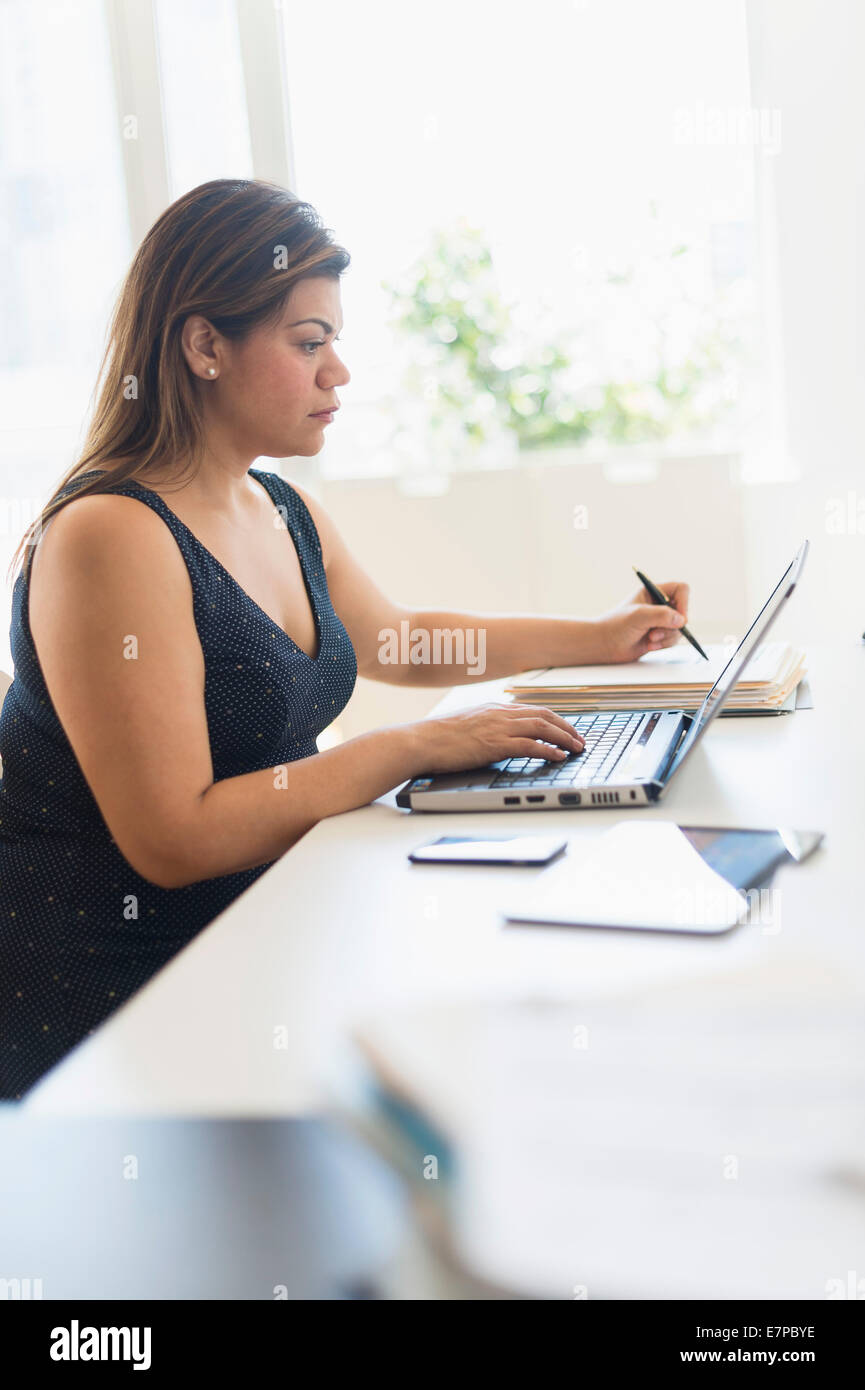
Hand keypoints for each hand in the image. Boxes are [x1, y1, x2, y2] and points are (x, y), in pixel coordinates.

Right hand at [409, 701, 585, 775]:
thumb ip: (485, 726)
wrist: (421, 741)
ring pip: (542, 727)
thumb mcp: (466, 725)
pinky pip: (529, 745)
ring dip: (564, 737)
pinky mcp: (495, 744)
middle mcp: (499, 713)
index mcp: (493, 708)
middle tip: (580, 739)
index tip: (566, 728)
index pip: (532, 709)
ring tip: (576, 748)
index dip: (554, 719)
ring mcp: (498, 727)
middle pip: (543, 715)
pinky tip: (558, 756)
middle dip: (566, 727)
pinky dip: (548, 750)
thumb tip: (496, 737)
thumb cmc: (437, 737)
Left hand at [593, 580, 689, 663]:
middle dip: (672, 626)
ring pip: (679, 628)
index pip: (680, 589)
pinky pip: (673, 639)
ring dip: (667, 637)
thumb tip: (681, 620)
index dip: (684, 602)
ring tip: (650, 640)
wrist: (603, 645)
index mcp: (652, 591)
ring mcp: (659, 620)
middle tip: (655, 632)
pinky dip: (664, 644)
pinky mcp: (659, 635)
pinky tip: (649, 646)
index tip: (680, 617)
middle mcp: (658, 604)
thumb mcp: (638, 616)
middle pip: (682, 611)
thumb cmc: (615, 626)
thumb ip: (661, 615)